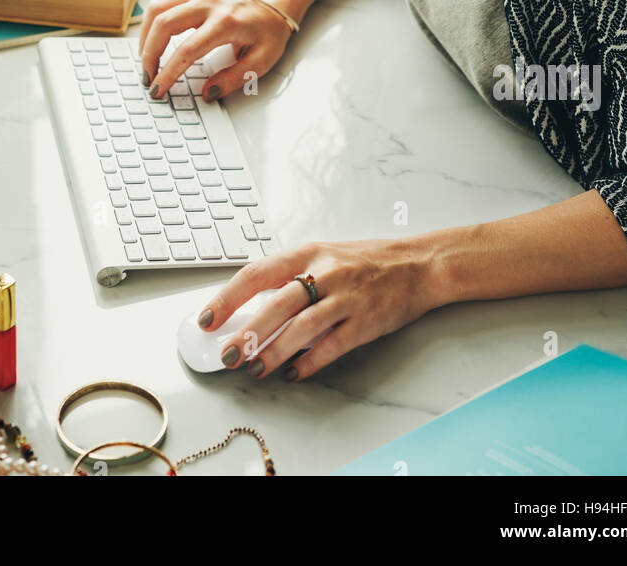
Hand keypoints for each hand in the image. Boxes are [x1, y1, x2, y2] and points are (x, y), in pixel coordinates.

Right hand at [138, 0, 295, 101]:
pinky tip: (151, 41)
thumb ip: (235, 78)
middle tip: (148, 78)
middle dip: (149, 55)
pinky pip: (162, 4)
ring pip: (157, 10)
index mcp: (226, 23)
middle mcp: (208, 5)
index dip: (168, 72)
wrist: (274, 1)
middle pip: (164, 25)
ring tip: (146, 61)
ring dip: (145, 37)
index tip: (159, 89)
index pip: (187, 49)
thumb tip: (208, 93)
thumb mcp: (262, 60)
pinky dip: (151, 23)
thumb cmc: (268, 29)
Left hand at [196, 239, 441, 380]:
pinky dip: (310, 362)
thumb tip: (248, 309)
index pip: (257, 274)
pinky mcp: (366, 322)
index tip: (208, 319)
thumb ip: (290, 278)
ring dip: (274, 352)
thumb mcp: (323, 256)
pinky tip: (294, 373)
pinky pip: (332, 346)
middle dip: (248, 333)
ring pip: (302, 328)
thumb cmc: (365, 261)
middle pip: (277, 304)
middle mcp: (325, 273)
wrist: (418, 264)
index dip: (228, 298)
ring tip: (255, 369)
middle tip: (227, 355)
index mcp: (307, 253)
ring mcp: (346, 298)